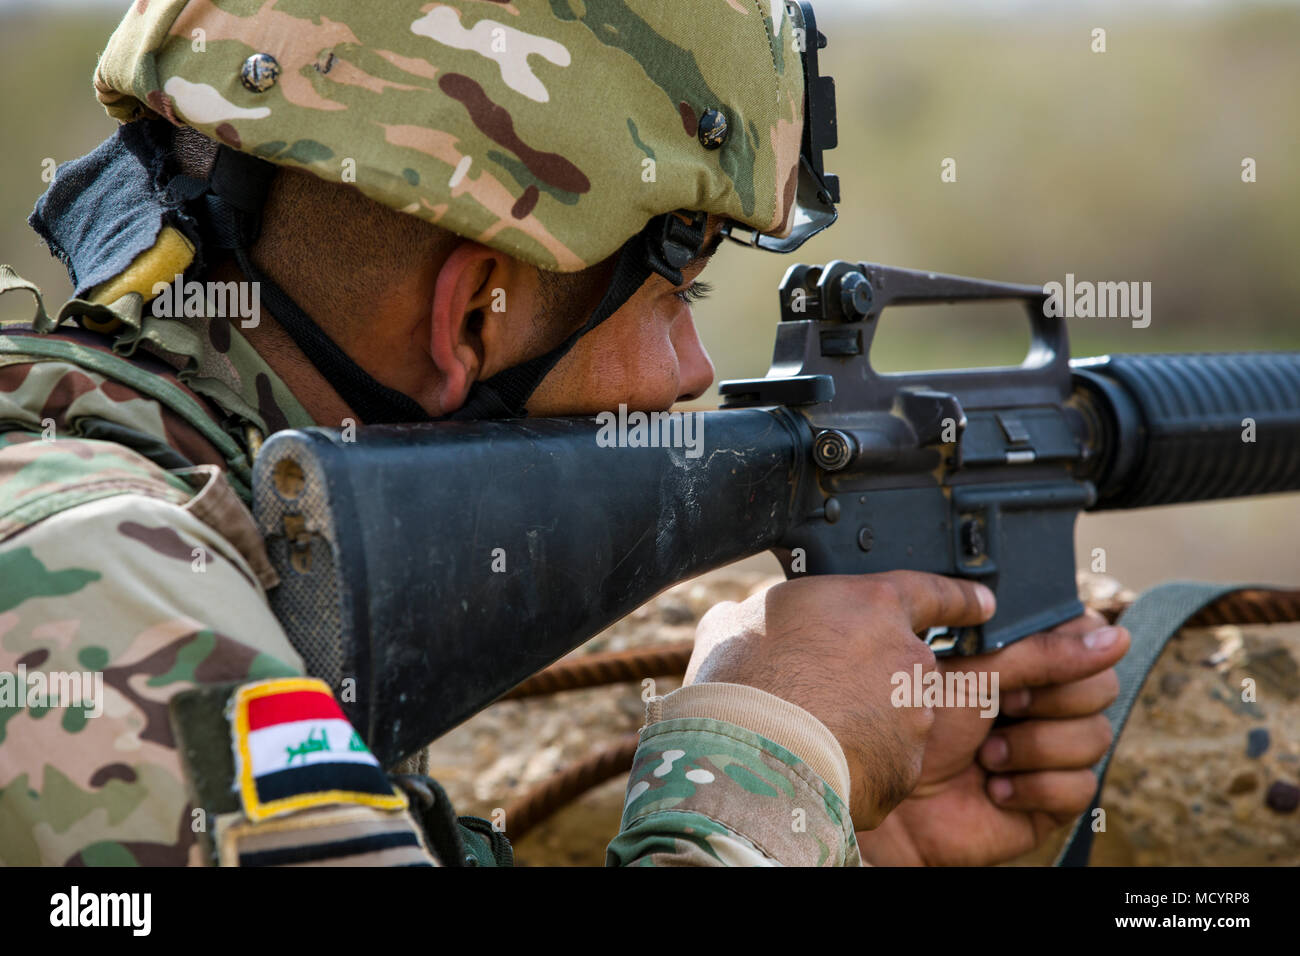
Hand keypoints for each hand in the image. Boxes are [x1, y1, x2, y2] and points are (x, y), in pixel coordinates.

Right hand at [688, 571, 995, 829]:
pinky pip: (886, 766)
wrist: (748, 754)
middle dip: (872, 680)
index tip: (983, 605)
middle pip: (903, 666)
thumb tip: (749, 618)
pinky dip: (860, 768)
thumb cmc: (740, 677)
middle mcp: (907, 657)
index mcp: (872, 606)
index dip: (960, 600)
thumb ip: (769, 613)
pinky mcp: (906, 769)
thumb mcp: (739, 619)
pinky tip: (817, 765)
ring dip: (863, 725)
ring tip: (808, 734)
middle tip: (820, 693)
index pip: (935, 592)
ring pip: (895, 720)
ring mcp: (913, 718)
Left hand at [854, 610, 1129, 864]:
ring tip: (985, 754)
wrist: (880, 794)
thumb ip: (1040, 651)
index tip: (1034, 658)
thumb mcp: (974, 675)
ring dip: (1035, 744)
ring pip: (1097, 736)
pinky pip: (1082, 788)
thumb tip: (1113, 637)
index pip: (1088, 641)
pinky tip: (992, 788)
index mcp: (1022, 663)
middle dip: (1051, 697)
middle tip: (1003, 706)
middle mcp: (1040, 705)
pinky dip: (1034, 786)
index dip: (1074, 648)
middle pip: (1102, 687)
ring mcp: (1047, 754)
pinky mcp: (1048, 803)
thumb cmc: (910, 727)